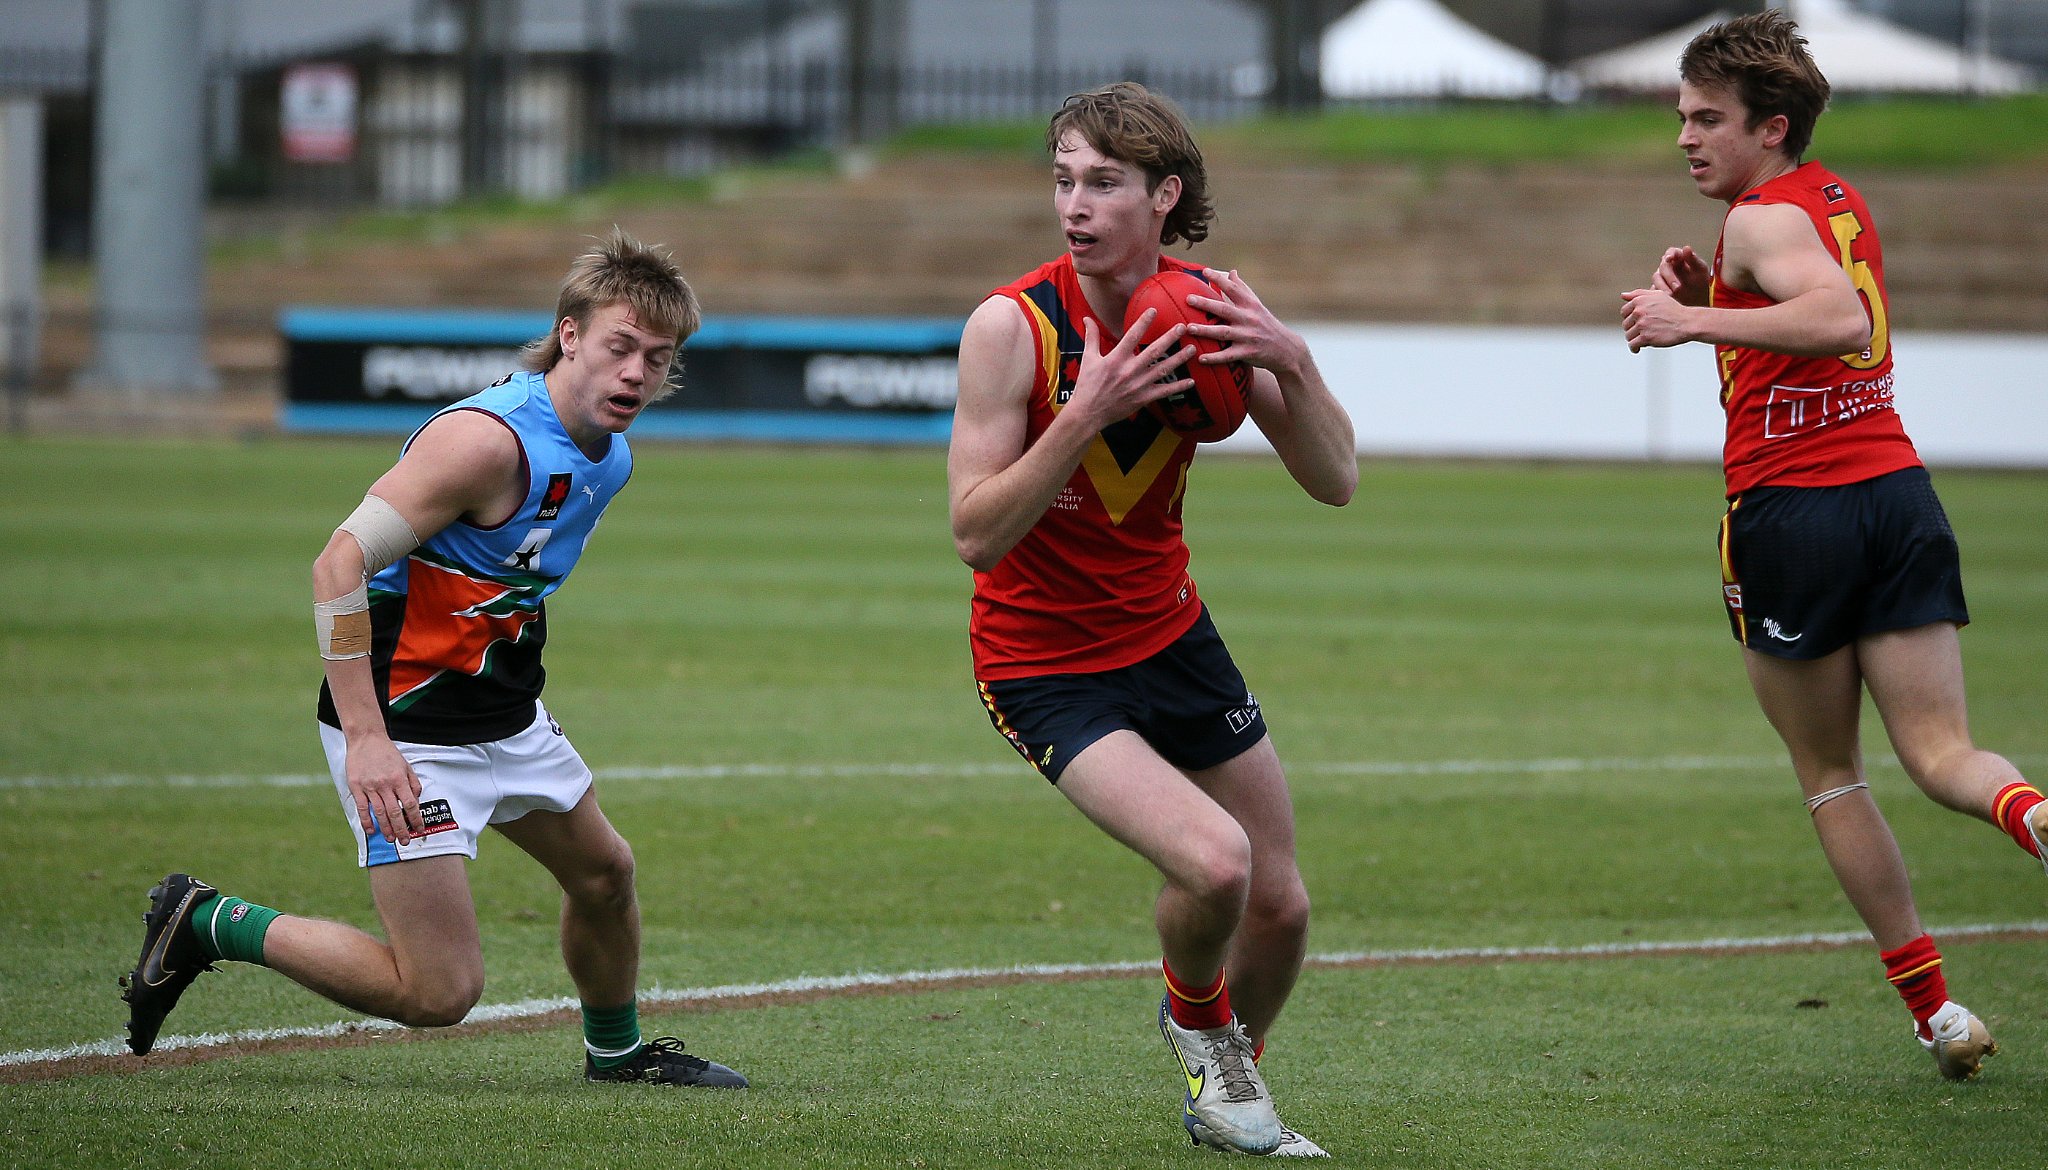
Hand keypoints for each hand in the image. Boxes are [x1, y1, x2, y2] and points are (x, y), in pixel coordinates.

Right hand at [345, 734, 424, 844]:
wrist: (366, 739)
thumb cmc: (387, 753)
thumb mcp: (405, 765)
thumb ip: (413, 783)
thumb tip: (417, 801)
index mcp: (399, 779)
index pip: (411, 804)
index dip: (416, 819)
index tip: (419, 829)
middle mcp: (385, 785)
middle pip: (396, 813)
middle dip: (401, 830)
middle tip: (404, 841)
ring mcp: (370, 787)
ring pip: (380, 813)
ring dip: (386, 829)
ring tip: (390, 839)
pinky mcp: (356, 787)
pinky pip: (362, 808)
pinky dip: (367, 821)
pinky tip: (371, 830)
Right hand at [1068, 312, 1192, 428]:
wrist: (1088, 413)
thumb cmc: (1087, 385)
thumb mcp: (1088, 358)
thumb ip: (1091, 337)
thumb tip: (1086, 318)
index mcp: (1116, 359)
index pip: (1132, 336)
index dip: (1143, 322)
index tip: (1154, 310)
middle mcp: (1129, 370)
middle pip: (1154, 351)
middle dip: (1170, 338)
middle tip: (1183, 327)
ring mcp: (1138, 385)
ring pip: (1163, 370)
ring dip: (1179, 359)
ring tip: (1193, 349)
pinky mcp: (1143, 398)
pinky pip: (1164, 391)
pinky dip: (1178, 386)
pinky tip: (1191, 381)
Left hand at [1184, 268, 1308, 374]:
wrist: (1286, 349)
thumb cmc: (1266, 324)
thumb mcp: (1257, 305)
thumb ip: (1243, 289)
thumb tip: (1232, 272)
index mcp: (1250, 305)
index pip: (1233, 289)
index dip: (1219, 279)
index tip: (1205, 271)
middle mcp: (1248, 319)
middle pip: (1224, 309)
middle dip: (1206, 304)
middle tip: (1189, 299)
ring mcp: (1248, 336)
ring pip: (1224, 333)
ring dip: (1205, 330)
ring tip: (1188, 328)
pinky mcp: (1247, 353)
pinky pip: (1228, 356)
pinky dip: (1215, 358)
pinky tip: (1201, 358)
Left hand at [1620, 288, 1695, 352]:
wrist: (1687, 322)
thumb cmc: (1673, 309)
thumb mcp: (1657, 295)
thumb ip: (1638, 294)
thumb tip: (1623, 295)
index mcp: (1640, 300)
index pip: (1624, 312)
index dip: (1631, 318)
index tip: (1638, 322)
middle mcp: (1639, 311)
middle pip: (1626, 325)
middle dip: (1633, 329)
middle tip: (1644, 331)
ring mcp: (1642, 324)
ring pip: (1628, 335)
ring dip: (1635, 339)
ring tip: (1644, 338)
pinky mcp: (1646, 337)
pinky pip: (1632, 345)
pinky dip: (1634, 348)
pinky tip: (1638, 349)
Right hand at [1652, 246, 1711, 305]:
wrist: (1699, 300)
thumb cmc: (1701, 282)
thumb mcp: (1700, 270)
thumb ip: (1693, 259)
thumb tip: (1686, 248)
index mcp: (1678, 258)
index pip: (1671, 252)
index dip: (1669, 255)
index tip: (1670, 259)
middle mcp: (1668, 266)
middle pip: (1663, 267)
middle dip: (1669, 277)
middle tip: (1678, 287)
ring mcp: (1661, 278)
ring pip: (1656, 278)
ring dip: (1662, 286)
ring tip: (1671, 295)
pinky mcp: (1657, 289)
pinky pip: (1653, 290)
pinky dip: (1657, 294)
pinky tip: (1663, 299)